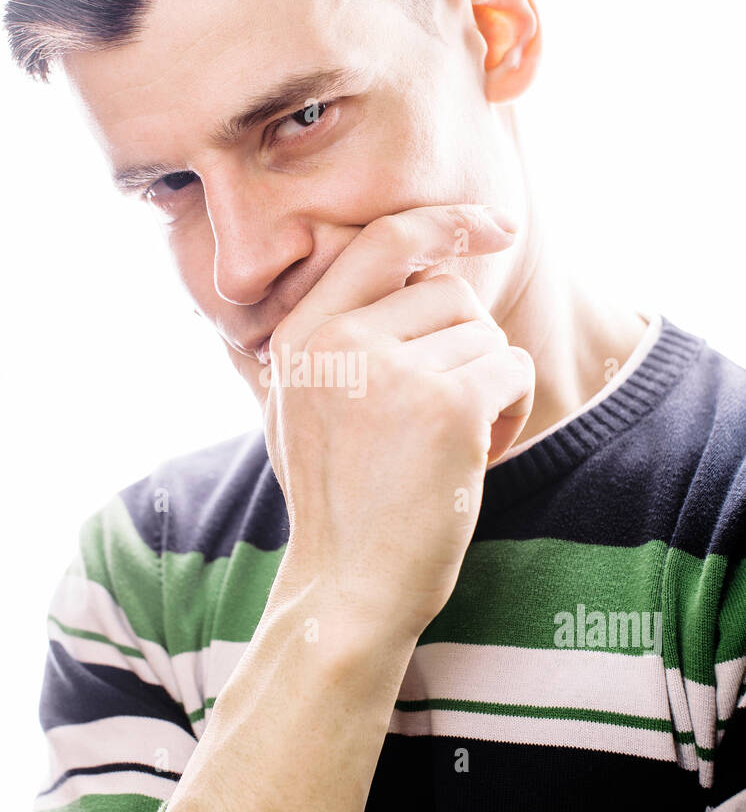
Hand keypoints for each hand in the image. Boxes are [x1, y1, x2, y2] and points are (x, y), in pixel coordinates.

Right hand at [256, 203, 534, 643]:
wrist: (347, 589)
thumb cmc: (337, 505)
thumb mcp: (303, 408)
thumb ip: (336, 339)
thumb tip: (410, 270)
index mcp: (300, 336)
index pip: (382, 242)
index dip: (445, 222)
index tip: (494, 224)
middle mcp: (338, 340)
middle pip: (449, 293)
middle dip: (465, 346)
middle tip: (442, 415)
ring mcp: (390, 370)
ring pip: (485, 335)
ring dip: (488, 386)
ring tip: (447, 447)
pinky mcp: (446, 405)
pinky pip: (512, 369)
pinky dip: (512, 411)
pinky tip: (475, 458)